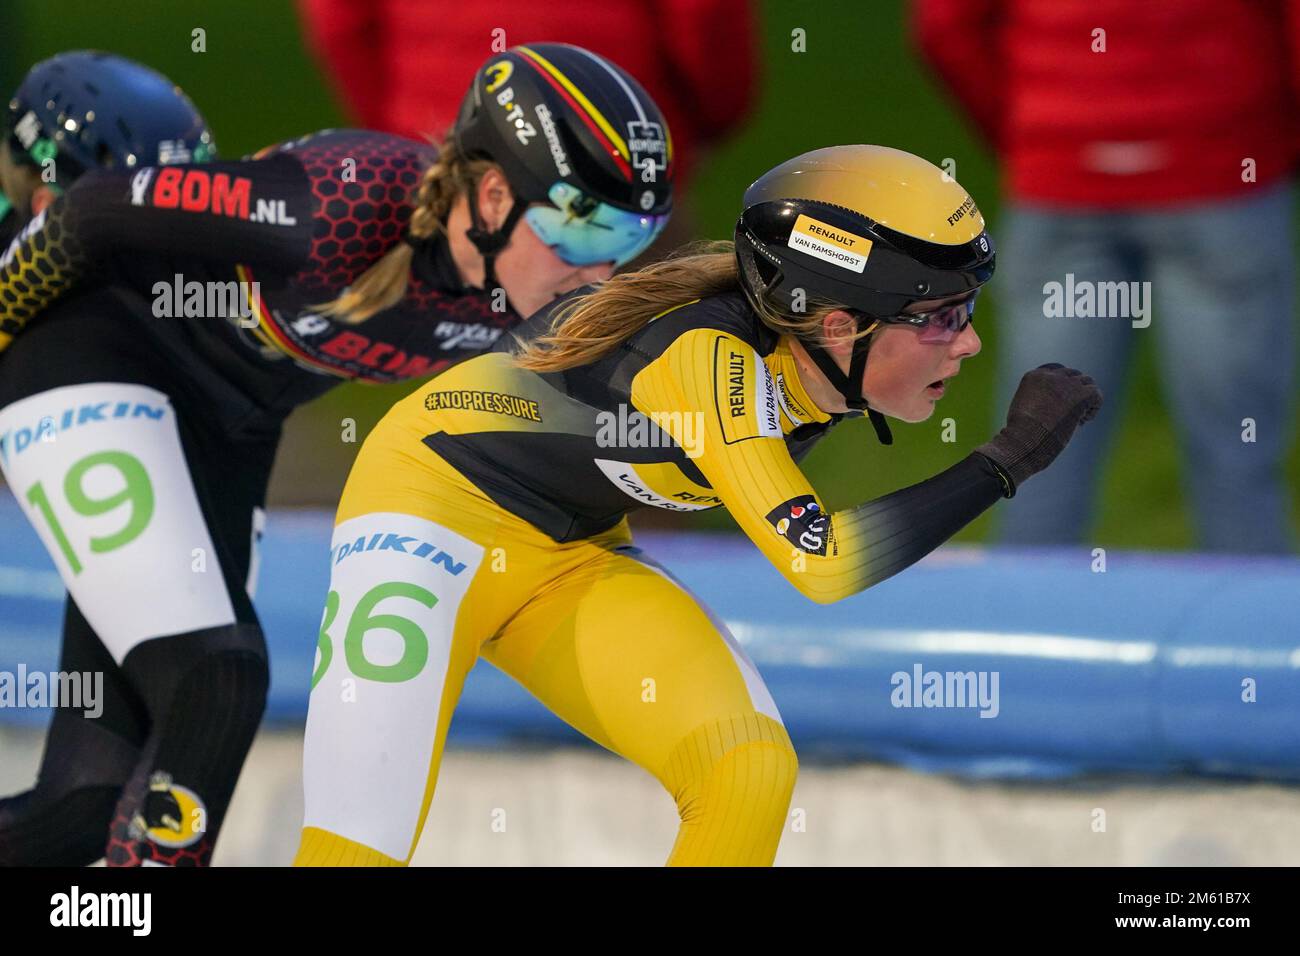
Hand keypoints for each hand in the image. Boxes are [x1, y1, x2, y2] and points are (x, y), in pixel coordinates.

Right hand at [975, 363, 1101, 495]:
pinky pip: (1096, 395)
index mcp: (1034, 376)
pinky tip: (1081, 421)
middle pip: (1073, 374)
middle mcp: (1052, 376)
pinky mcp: (1081, 394)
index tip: (1061, 401)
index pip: (1056, 370)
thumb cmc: (1021, 433)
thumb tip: (1053, 407)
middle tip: (1069, 412)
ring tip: (1076, 418)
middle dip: (1074, 391)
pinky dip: (1093, 408)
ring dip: (1085, 398)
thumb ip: (1036, 401)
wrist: (1026, 438)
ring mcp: (1068, 384)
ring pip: (1087, 382)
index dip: (1062, 384)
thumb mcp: (1022, 410)